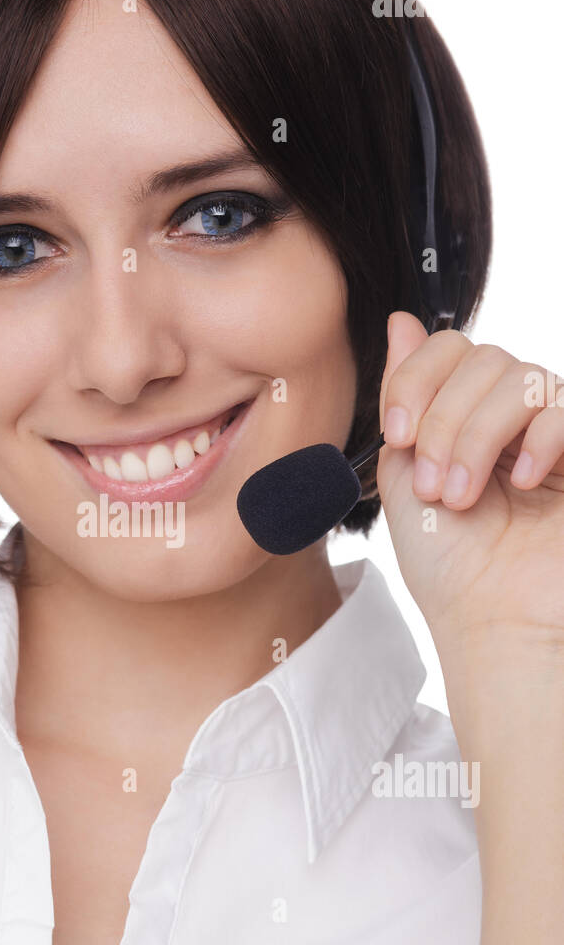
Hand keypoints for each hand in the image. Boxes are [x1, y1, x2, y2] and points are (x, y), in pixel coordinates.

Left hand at [376, 311, 563, 650]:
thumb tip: (400, 320)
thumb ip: (404, 398)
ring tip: (462, 497)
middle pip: (482, 358)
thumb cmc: (450, 566)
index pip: (449, 348)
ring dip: (476, 436)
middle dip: (443, 420)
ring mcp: (553, 435)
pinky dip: (537, 439)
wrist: (494, 623)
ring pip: (520, 377)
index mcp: (464, 416)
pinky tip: (521, 483)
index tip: (396, 436)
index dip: (416, 379)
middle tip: (434, 487)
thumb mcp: (403, 474)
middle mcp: (512, 417)